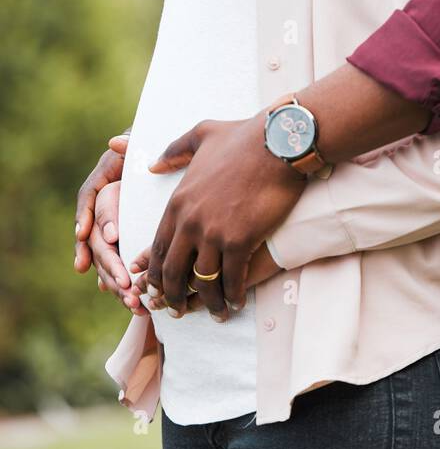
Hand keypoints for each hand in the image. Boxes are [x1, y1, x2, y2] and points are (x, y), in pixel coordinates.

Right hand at [75, 133, 145, 313]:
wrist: (155, 169)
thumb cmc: (145, 157)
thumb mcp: (138, 149)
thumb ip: (129, 146)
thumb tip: (116, 141)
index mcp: (100, 188)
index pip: (89, 201)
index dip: (88, 217)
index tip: (84, 233)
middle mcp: (99, 214)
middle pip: (97, 241)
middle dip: (108, 263)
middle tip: (122, 280)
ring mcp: (109, 234)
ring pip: (105, 261)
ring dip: (116, 281)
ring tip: (130, 299)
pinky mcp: (122, 249)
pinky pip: (118, 270)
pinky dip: (126, 288)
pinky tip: (135, 305)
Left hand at [145, 113, 302, 317]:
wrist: (278, 142)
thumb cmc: (244, 136)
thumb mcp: (201, 135)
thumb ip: (174, 150)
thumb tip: (152, 164)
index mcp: (178, 201)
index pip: (158, 248)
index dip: (156, 273)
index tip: (158, 288)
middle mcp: (190, 222)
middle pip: (173, 271)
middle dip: (172, 296)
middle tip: (177, 311)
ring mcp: (214, 233)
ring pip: (202, 281)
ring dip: (208, 302)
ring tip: (216, 313)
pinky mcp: (240, 240)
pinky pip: (232, 279)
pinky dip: (233, 295)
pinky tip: (238, 302)